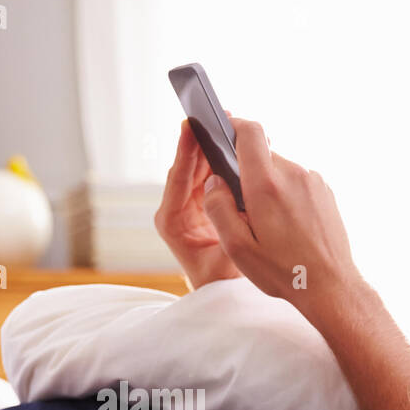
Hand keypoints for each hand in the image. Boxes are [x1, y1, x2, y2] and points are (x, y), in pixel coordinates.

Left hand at [154, 119, 242, 289]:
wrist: (223, 296)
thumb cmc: (221, 281)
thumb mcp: (228, 259)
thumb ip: (230, 230)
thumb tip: (234, 195)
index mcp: (172, 221)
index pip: (178, 178)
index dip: (186, 150)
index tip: (189, 124)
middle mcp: (175, 209)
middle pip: (188, 166)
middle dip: (202, 140)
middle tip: (216, 114)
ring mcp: (188, 204)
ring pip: (200, 167)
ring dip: (214, 146)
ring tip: (229, 123)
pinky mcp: (202, 202)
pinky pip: (210, 174)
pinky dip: (222, 159)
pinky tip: (237, 144)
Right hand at [199, 117, 364, 307]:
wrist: (330, 286)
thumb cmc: (284, 271)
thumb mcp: (238, 248)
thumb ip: (219, 209)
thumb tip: (214, 183)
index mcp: (266, 185)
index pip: (250, 132)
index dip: (233, 125)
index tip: (224, 130)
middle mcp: (292, 174)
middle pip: (262, 155)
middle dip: (247, 174)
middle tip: (243, 208)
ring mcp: (312, 180)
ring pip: (279, 170)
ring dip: (268, 188)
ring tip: (269, 224)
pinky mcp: (324, 190)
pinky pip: (296, 182)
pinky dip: (286, 196)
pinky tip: (288, 226)